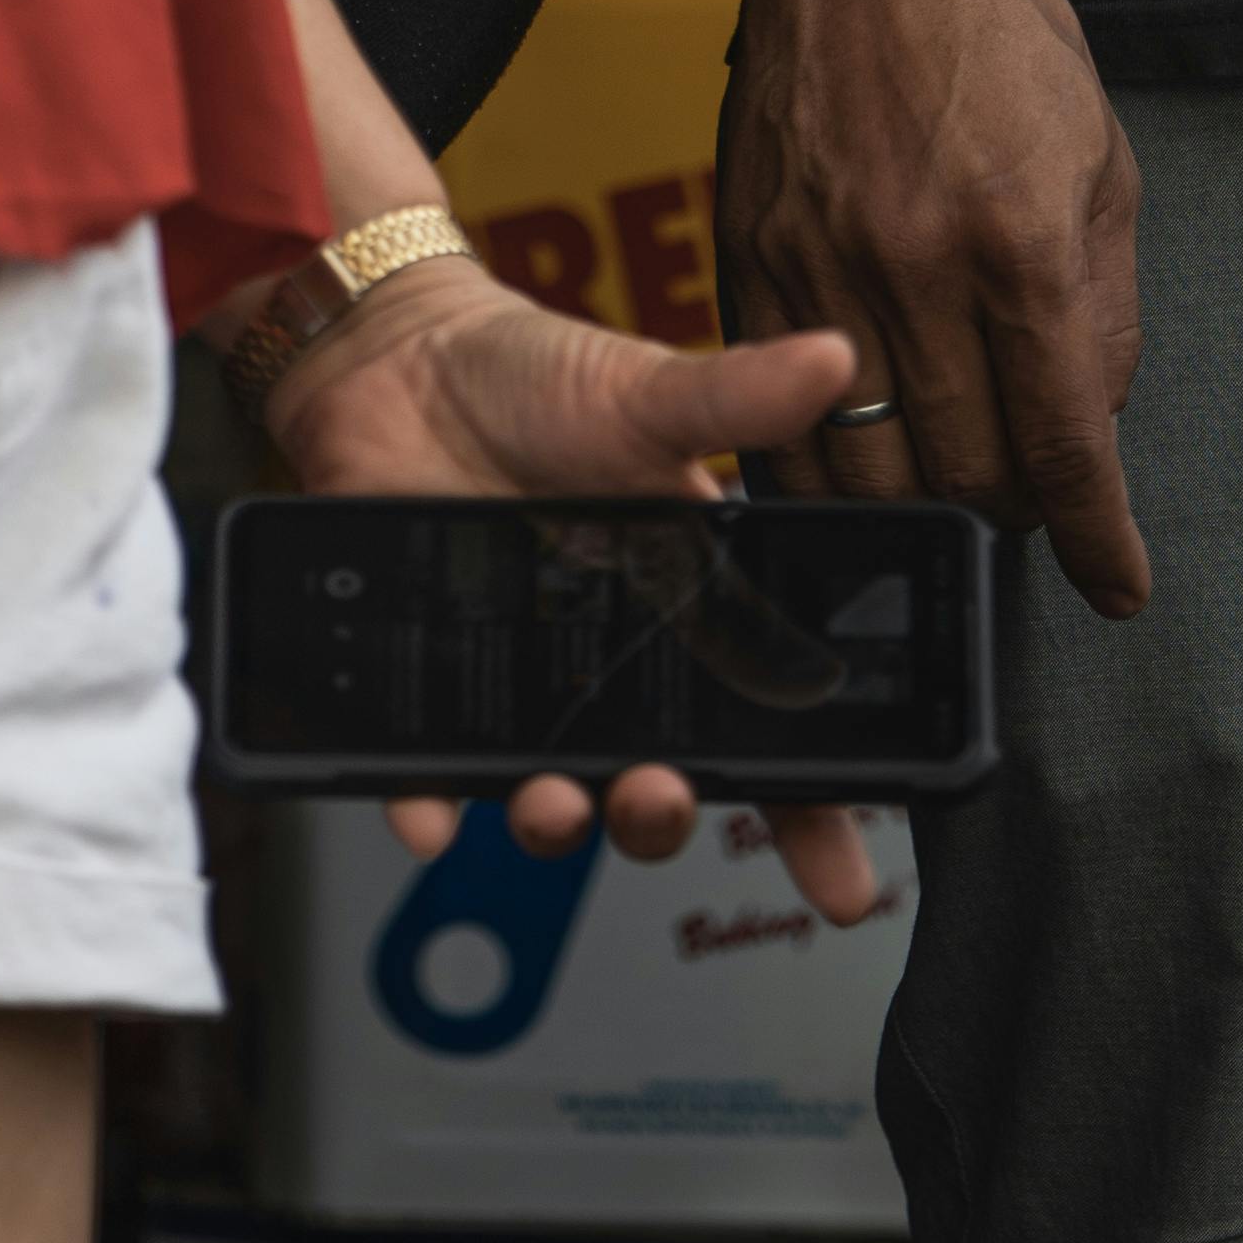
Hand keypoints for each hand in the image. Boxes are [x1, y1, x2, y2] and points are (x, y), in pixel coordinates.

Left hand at [268, 250, 885, 923]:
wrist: (397, 357)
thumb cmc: (533, 377)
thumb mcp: (644, 392)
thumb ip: (736, 398)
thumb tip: (838, 357)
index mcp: (682, 609)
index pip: (763, 728)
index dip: (810, 815)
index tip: (845, 885)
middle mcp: (604, 664)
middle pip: (655, 783)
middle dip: (663, 816)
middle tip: (663, 798)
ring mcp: (517, 679)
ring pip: (551, 793)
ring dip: (557, 823)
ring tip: (554, 804)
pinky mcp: (427, 678)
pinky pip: (426, 774)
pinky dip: (425, 806)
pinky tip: (428, 817)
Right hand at [717, 0, 1148, 618]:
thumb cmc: (986, 21)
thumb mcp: (1101, 154)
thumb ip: (1106, 305)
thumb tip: (1093, 424)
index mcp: (1019, 240)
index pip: (1065, 445)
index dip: (1099, 540)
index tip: (1117, 583)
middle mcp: (915, 264)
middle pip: (965, 477)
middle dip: (1014, 518)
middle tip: (1035, 499)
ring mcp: (819, 263)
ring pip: (864, 469)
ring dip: (922, 503)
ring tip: (952, 477)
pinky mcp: (748, 253)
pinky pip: (779, 411)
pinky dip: (827, 459)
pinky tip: (862, 447)